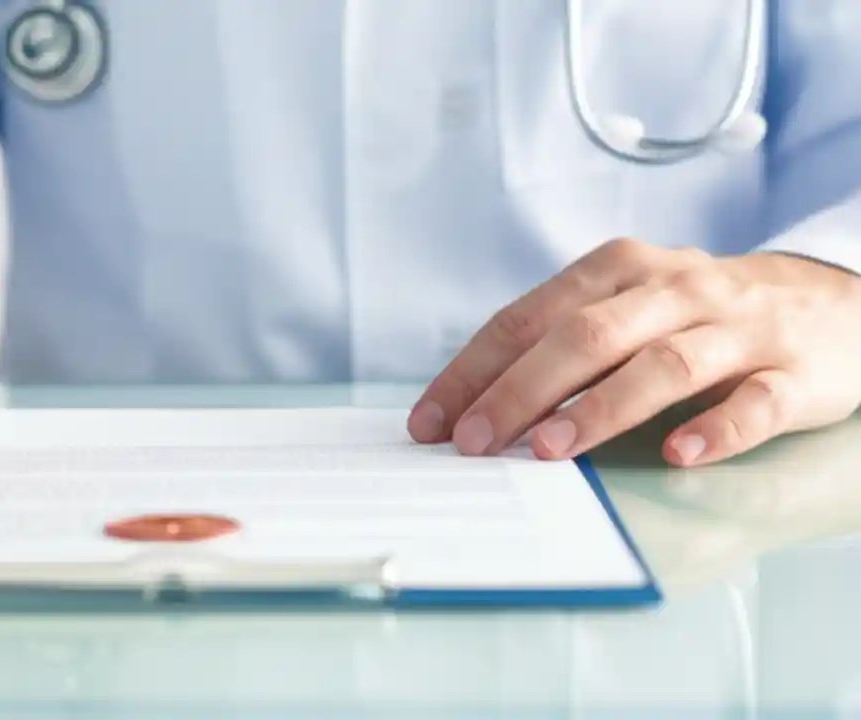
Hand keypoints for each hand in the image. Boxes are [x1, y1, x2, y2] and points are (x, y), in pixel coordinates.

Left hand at [407, 238, 860, 465]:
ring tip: (551, 451)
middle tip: (474, 441)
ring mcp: (737, 330)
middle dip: (521, 390)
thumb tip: (475, 406)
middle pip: (587, 336)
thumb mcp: (628, 307)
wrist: (834, 300)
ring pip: (664, 364)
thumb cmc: (700, 314)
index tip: (431, 420)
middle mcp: (674, 290)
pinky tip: (681, 455)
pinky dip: (717, 428)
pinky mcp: (794, 373)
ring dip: (602, 408)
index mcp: (619, 271)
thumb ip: (562, 344)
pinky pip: (755, 402)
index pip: (529, 317)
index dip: (475, 369)